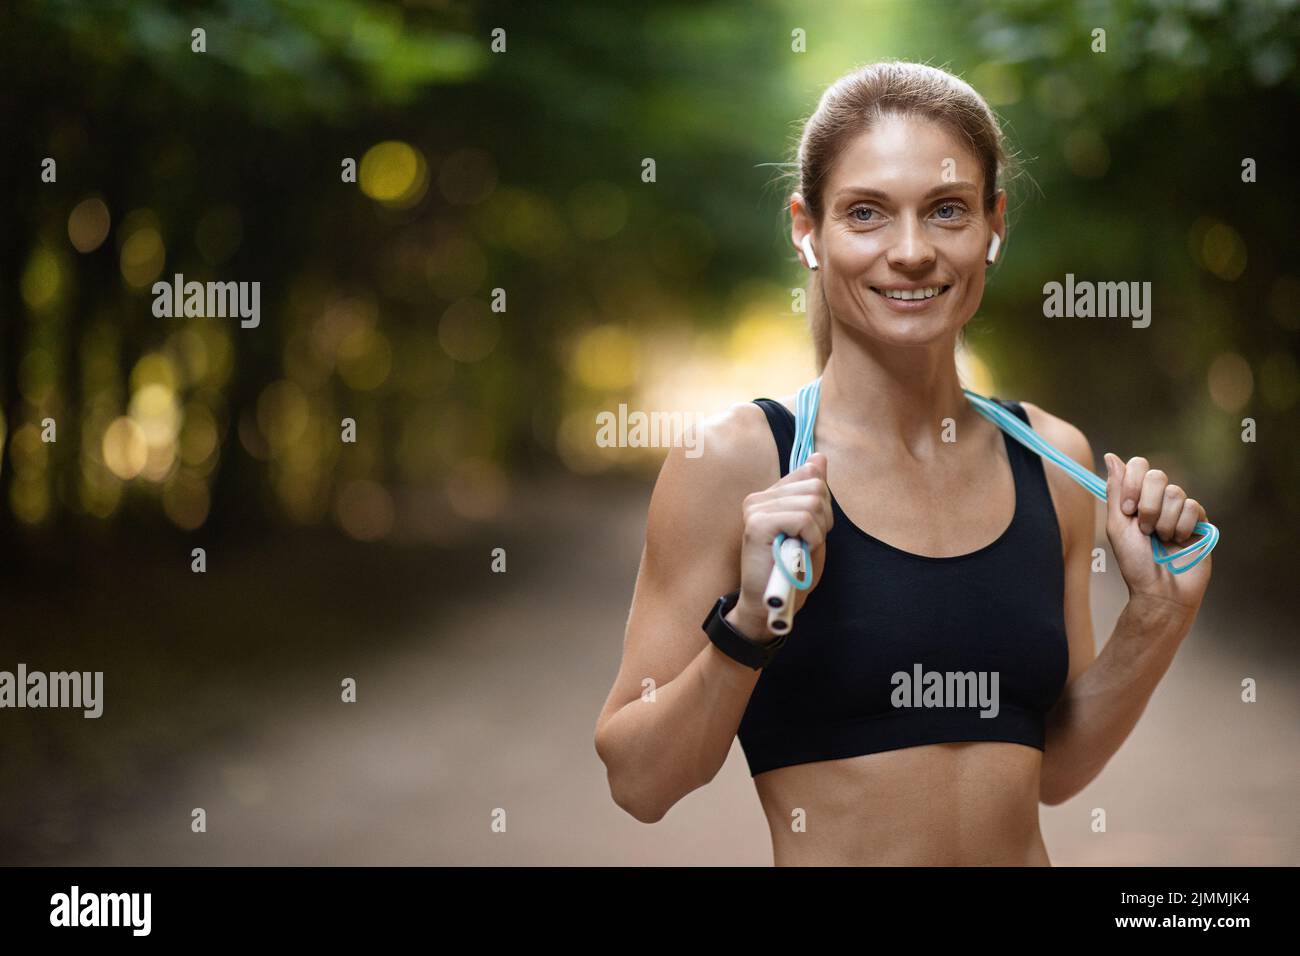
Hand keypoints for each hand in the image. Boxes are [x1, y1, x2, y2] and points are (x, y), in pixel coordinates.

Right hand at [733, 452, 833, 639]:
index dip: (823, 506)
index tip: (811, 530)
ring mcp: (756, 508)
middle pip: (816, 486)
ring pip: (813, 501)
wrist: (770, 603)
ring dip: (817, 531)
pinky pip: (803, 518)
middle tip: (806, 543)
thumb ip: (813, 492)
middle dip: (823, 518)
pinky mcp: (757, 523)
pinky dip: (810, 537)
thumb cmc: (791, 570)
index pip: (811, 474)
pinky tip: (797, 551)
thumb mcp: (811, 527)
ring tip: (800, 549)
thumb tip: (818, 457)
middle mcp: (759, 497)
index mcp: (771, 495)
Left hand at [1103, 452, 1211, 613]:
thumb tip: (1111, 456)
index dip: (1133, 483)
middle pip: (1157, 476)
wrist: (1160, 591)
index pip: (1138, 466)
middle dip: (1147, 505)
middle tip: (1144, 529)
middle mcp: (1158, 501)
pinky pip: (1194, 507)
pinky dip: (1181, 526)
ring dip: (1163, 521)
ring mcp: (1180, 510)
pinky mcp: (1200, 522)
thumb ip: (1116, 491)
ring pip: (1176, 493)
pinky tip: (1178, 542)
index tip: (1127, 510)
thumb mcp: (1117, 526)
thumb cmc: (1135, 563)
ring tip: (1161, 540)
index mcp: (1136, 499)